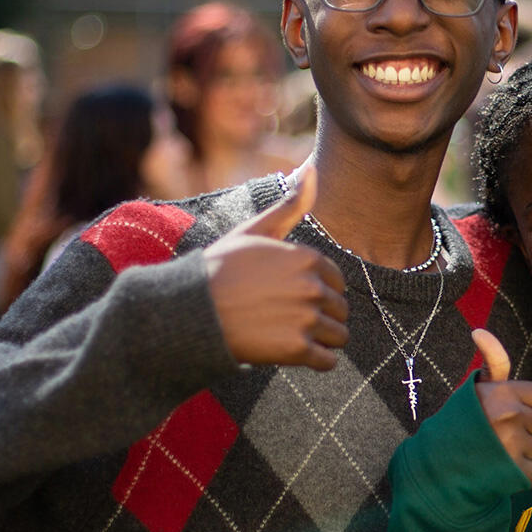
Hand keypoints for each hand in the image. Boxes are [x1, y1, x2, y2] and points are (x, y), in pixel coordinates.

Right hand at [203, 167, 348, 368]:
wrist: (191, 312)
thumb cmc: (221, 270)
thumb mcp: (254, 231)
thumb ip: (289, 205)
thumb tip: (311, 169)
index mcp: (308, 258)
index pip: (337, 281)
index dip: (317, 290)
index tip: (292, 295)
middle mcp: (312, 287)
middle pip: (340, 310)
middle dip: (321, 316)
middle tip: (287, 318)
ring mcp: (306, 319)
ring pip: (339, 336)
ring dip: (321, 340)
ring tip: (291, 335)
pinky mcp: (297, 350)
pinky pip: (328, 362)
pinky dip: (317, 361)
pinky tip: (294, 353)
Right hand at [472, 329, 531, 485]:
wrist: (437, 461)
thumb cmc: (464, 421)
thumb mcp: (477, 387)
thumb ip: (492, 362)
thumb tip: (479, 331)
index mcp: (506, 391)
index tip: (526, 418)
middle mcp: (510, 414)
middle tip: (517, 439)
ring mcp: (511, 443)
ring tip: (511, 456)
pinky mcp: (511, 470)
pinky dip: (525, 477)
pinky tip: (507, 470)